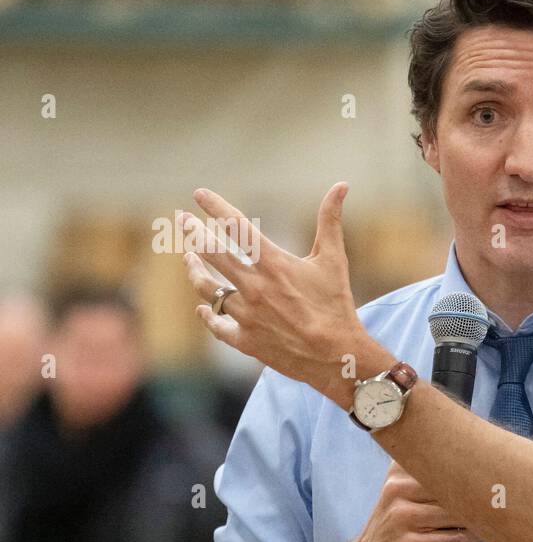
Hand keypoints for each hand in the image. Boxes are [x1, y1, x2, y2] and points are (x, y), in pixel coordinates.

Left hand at [181, 183, 390, 407]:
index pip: (237, 227)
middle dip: (193, 233)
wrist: (337, 356)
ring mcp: (246, 315)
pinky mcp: (245, 339)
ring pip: (207, 287)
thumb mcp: (334, 260)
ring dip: (194, 270)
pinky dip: (207, 314)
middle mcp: (253, 287)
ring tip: (188, 258)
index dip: (215, 207)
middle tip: (182, 220)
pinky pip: (216, 324)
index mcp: (273, 264)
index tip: (198, 194)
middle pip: (211, 253)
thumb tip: (341, 185)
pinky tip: (202, 308)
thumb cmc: (337, 305)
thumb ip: (330, 221)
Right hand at [348, 462, 482, 541]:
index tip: (494, 465)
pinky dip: (471, 538)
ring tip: (494, 516)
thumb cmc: (395, 530)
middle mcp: (397, 491)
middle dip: (480, 492)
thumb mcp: (401, 496)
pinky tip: (481, 536)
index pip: (442, 461)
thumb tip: (477, 461)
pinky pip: (453, 539)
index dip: (472, 462)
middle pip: (452, 486)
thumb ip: (428, 477)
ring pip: (456, 513)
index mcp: (398, 474)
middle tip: (503, 493)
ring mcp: (402, 519)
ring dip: (478, 518)